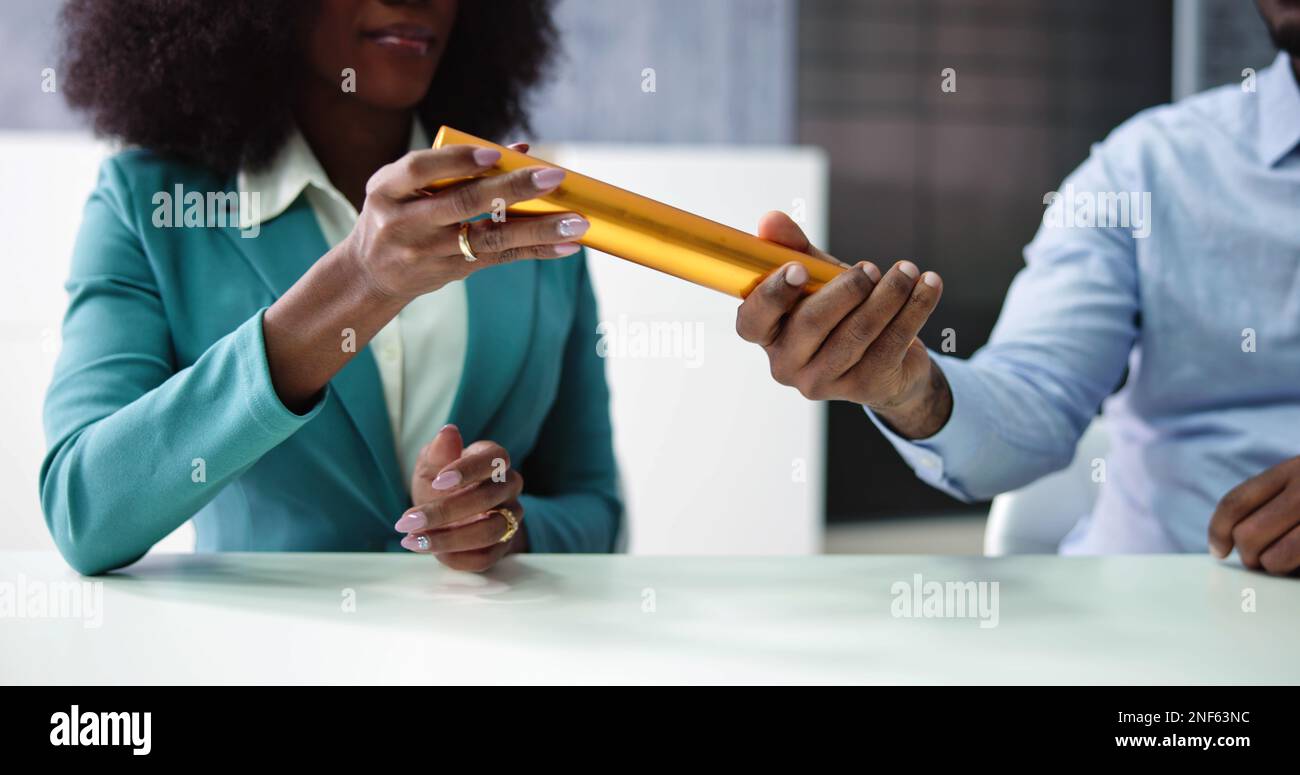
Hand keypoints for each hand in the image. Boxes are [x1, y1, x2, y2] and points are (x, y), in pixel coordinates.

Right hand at [345, 142, 586, 302]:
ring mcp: (429, 252)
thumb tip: (521, 148)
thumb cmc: (396, 212)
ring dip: (537, 229)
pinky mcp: (452, 271)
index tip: (496, 154)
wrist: (372, 273)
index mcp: (387, 190)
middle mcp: (404, 223)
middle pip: (463, 203)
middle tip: (554, 177)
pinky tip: (566, 245)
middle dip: (513, 189)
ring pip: (489, 237)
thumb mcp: (403, 184)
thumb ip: (452, 164)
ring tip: (575, 222)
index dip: (458, 161)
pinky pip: (499, 258)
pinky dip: (535, 250)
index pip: (421, 170)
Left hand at [395, 425, 526, 571]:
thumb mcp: (430, 467)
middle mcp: (509, 488)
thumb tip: (448, 432)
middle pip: (489, 498)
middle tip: (408, 520)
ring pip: (490, 530)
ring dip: (449, 539)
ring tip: (413, 540)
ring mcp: (510, 518)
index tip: (439, 481)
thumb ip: (438, 453)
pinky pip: (487, 557)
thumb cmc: (439, 486)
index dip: (469, 469)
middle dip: (446, 511)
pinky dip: (457, 558)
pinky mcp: (503, 546)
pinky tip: (433, 553)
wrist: (449, 518)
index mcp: (494, 461)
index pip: (496, 458)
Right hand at [735, 211, 951, 438]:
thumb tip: (771, 219)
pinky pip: (893, 342)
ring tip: (908, 270)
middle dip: (846, 289)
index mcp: (766, 335)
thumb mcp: (818, 280)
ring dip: (889, 295)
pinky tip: (929, 285)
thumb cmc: (842, 313)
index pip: (752, 321)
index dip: (772, 294)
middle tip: (870, 267)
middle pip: (812, 324)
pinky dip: (915, 308)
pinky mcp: (864, 388)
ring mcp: (823, 382)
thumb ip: (794, 249)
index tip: (798, 268)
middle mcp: (786, 365)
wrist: (888, 365)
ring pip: (858, 332)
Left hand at [1208, 456, 1299, 574]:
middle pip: (1247, 534)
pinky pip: (1299, 566)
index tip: (1217, 550)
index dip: (1218, 530)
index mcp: (1291, 470)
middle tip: (1259, 561)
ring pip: (1274, 558)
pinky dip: (1294, 571)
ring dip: (1273, 567)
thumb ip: (1274, 498)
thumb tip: (1227, 538)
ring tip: (1284, 563)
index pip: (1235, 502)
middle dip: (1248, 555)